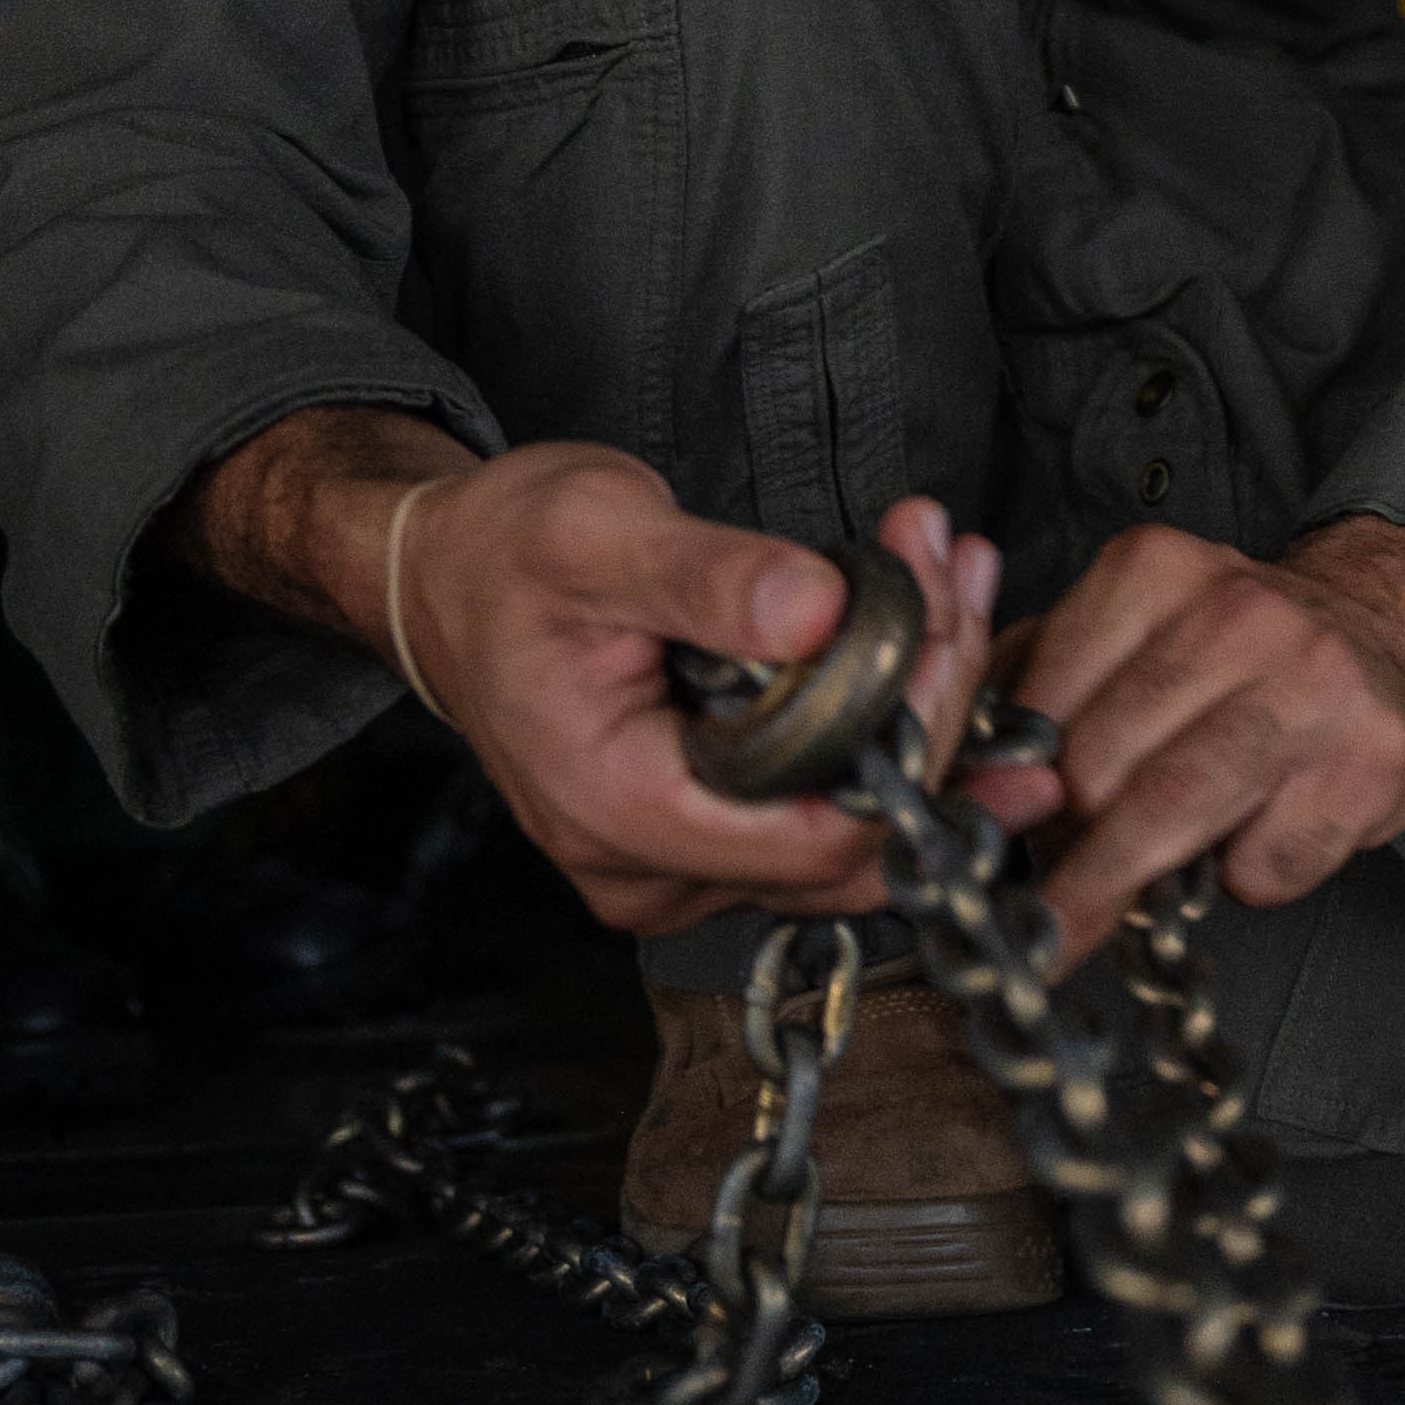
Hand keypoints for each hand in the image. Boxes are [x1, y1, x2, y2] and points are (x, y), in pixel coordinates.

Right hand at [176, 410, 997, 934]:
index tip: (941, 612)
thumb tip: (819, 612)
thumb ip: (708, 578)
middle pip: (857, 834)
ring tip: (947, 570)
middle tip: (954, 562)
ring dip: (920, 698)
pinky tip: (920, 617)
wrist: (450, 582)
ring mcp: (682, 868)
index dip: (906, 734)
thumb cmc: (505, 556)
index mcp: (619, 812)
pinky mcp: (711, 838)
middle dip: (930, 695)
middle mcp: (653, 871)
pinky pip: (829, 807)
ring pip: (858, 822)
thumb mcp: (595, 533)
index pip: (821, 833)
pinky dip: (886, 716)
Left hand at [976, 511, 1404, 976]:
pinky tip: (1247, 846)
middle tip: (1046, 888)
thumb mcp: (1131, 628)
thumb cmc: (1235, 655)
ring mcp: (1313, 685)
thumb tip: (957, 780)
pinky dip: (1239, 883)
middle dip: (1063, 845)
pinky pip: (1262, 868)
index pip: (1041, 706)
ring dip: (1120, 887)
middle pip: (1096, 771)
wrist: (1384, 632)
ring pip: (1167, 821)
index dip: (1010, 790)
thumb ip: (1039, 679)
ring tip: (1092, 916)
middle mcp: (1239, 614)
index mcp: (1154, 570)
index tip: (991, 842)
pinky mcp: (1372, 763)